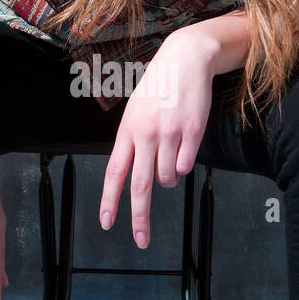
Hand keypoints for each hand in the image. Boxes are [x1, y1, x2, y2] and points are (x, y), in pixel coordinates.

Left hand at [98, 32, 214, 246]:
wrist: (185, 60)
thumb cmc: (159, 87)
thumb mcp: (136, 111)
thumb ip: (132, 141)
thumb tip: (133, 174)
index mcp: (127, 131)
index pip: (114, 172)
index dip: (109, 200)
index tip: (106, 222)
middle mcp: (145, 134)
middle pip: (140, 186)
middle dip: (139, 217)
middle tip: (141, 239)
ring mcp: (169, 133)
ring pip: (167, 177)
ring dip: (169, 177)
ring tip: (171, 155)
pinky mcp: (192, 132)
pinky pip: (187, 165)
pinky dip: (185, 164)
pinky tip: (184, 146)